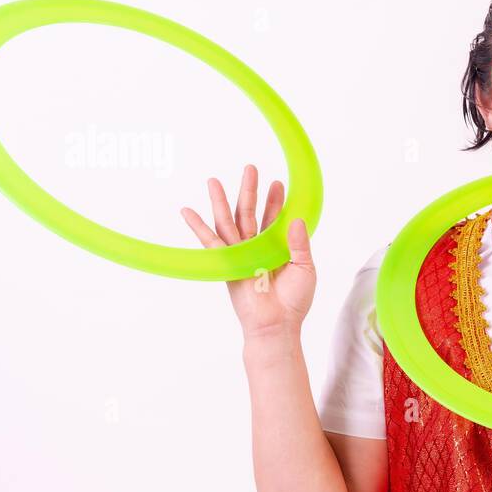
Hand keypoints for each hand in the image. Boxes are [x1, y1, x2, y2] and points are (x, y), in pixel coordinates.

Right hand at [180, 164, 315, 340]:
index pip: (274, 218)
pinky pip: (211, 242)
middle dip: (249, 190)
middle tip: (250, 167)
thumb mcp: (305, 268)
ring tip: (213, 180)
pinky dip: (198, 226)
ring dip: (221, 201)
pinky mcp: (226, 263)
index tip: (277, 182)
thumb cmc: (294, 301)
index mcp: (277, 247)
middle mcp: (257, 247)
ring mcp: (240, 254)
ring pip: (229, 222)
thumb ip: (300, 244)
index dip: (275, 201)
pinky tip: (187, 210)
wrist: (277, 324)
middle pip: (250, 213)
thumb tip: (296, 219)